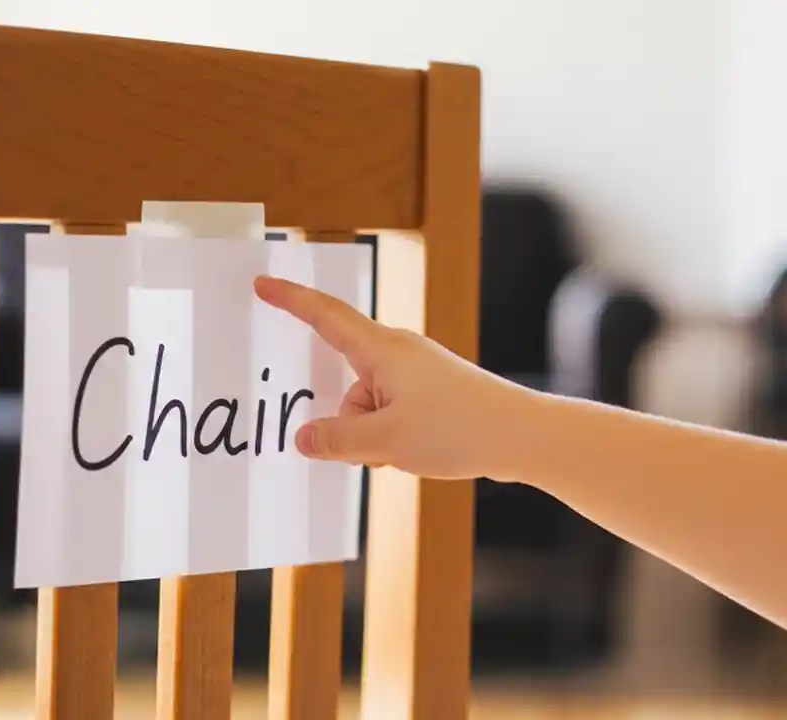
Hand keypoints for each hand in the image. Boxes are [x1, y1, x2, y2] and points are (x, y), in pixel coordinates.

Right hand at [254, 275, 531, 479]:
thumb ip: (336, 440)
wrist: (524, 437)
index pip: (325, 316)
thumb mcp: (385, 441)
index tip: (262, 284)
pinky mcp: (434, 392)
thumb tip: (304, 438)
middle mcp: (400, 353)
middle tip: (368, 445)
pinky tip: (417, 453)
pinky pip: (391, 412)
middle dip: (346, 417)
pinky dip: (391, 435)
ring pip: (368, 404)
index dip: (290, 300)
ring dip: (372, 433)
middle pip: (347, 380)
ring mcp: (419, 373)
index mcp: (384, 350)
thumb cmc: (460, 430)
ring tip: (404, 453)